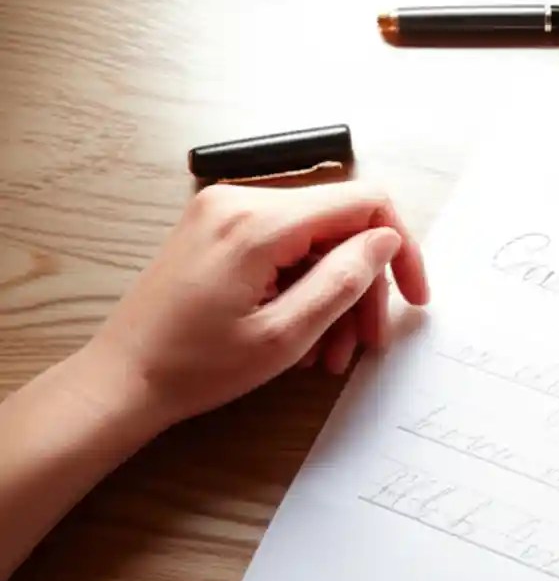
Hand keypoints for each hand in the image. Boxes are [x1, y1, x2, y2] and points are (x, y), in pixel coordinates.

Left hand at [84, 181, 428, 430]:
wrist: (121, 380)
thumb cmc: (193, 367)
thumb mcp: (284, 335)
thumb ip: (342, 280)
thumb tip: (386, 241)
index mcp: (258, 222)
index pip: (364, 203)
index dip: (401, 248)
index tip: (414, 297)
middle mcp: (240, 200)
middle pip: (341, 226)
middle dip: (364, 285)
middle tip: (368, 343)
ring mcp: (225, 211)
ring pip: (316, 241)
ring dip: (336, 295)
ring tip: (333, 353)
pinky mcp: (218, 228)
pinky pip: (286, 247)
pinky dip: (306, 287)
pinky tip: (306, 334)